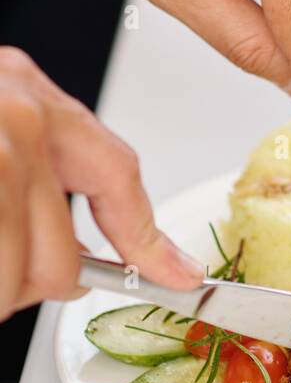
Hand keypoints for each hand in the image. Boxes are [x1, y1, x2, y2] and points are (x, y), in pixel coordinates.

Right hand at [0, 49, 202, 320]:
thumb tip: (78, 261)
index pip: (116, 174)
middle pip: (62, 254)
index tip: (180, 278)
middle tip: (8, 278)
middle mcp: (16, 118)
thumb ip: (40, 169)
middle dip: (31, 283)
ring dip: (1, 287)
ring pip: (24, 274)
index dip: (146, 241)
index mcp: (30, 94)